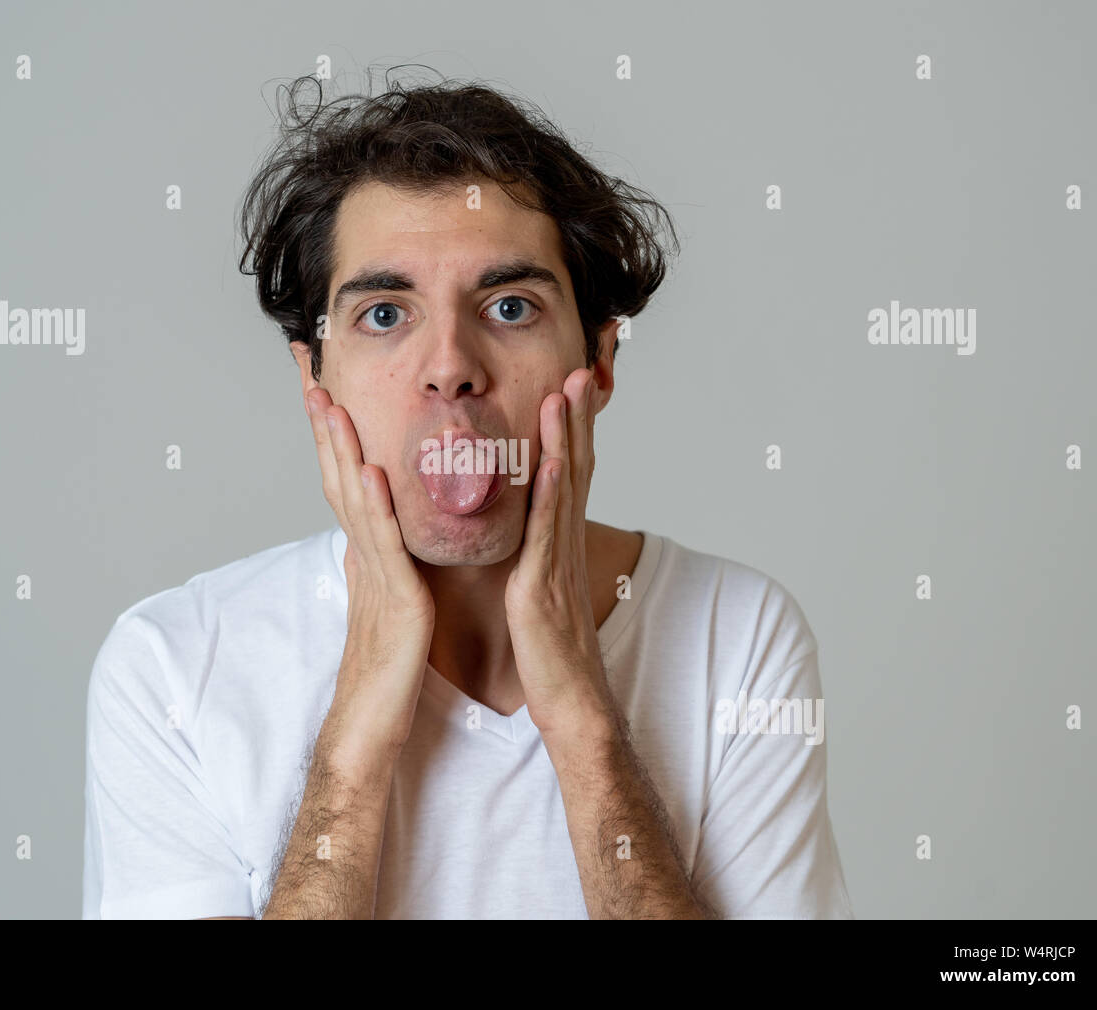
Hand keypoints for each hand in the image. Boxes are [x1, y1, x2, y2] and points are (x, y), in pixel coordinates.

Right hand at [298, 357, 434, 765]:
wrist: (371, 728)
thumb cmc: (383, 675)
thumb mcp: (386, 607)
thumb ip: (380, 567)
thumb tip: (372, 540)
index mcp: (367, 557)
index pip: (347, 484)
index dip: (334, 440)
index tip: (324, 393)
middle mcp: (364, 559)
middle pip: (339, 481)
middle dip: (326, 430)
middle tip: (311, 378)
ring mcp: (374, 579)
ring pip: (354, 504)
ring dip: (341, 452)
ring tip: (331, 405)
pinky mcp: (393, 603)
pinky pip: (383, 549)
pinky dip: (374, 509)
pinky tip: (368, 473)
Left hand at [504, 368, 617, 741]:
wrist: (569, 703)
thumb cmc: (550, 655)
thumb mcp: (535, 592)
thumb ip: (530, 557)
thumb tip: (517, 533)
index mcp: (557, 544)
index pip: (566, 474)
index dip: (569, 429)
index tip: (568, 385)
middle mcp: (564, 545)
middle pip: (576, 467)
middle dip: (577, 417)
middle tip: (580, 368)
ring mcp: (558, 562)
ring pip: (566, 489)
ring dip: (569, 437)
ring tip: (568, 391)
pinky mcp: (544, 586)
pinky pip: (550, 532)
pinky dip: (554, 492)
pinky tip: (554, 459)